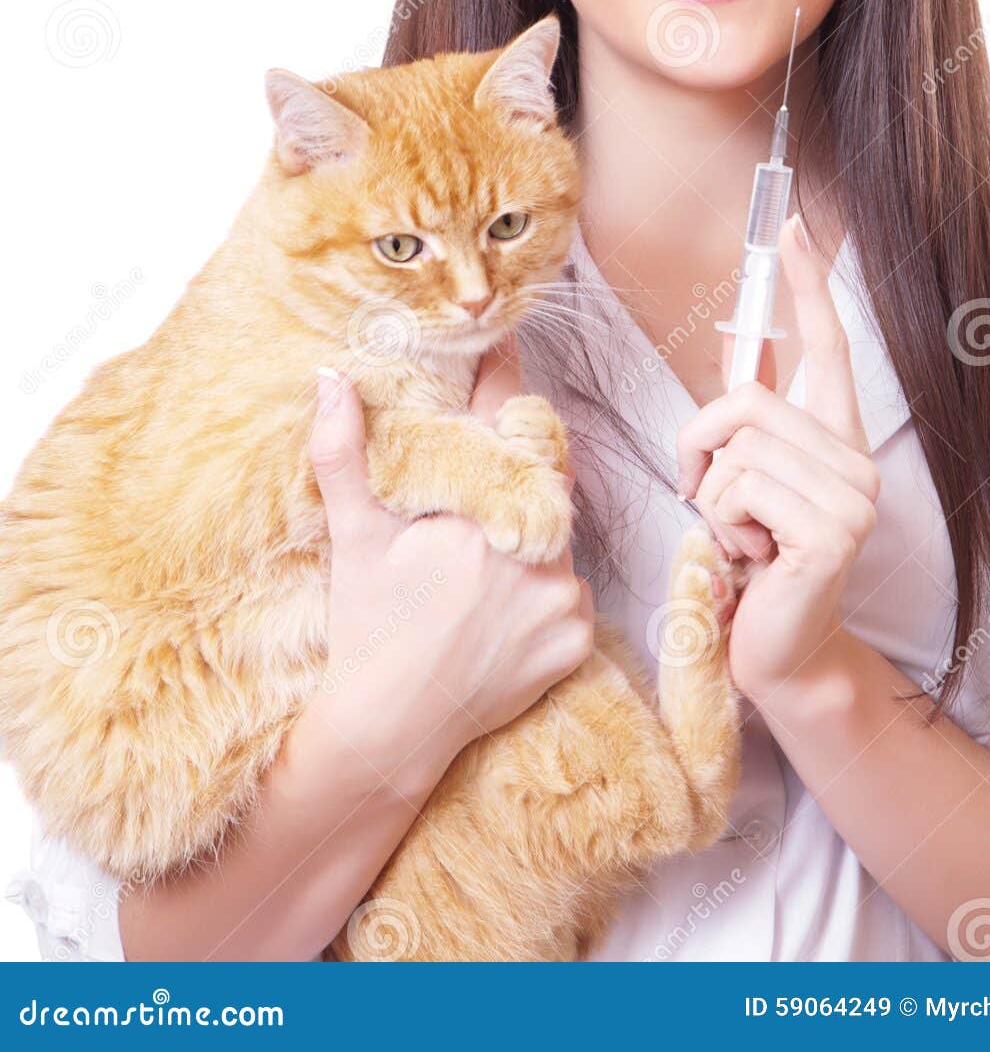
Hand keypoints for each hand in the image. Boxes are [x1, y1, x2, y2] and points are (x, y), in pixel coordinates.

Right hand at [306, 336, 593, 782]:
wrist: (391, 731)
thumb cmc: (367, 627)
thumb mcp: (353, 537)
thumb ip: (343, 453)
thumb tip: (330, 379)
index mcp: (480, 510)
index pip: (504, 415)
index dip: (499, 373)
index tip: (497, 342)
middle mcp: (532, 548)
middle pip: (542, 470)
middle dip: (515, 457)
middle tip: (480, 461)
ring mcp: (561, 595)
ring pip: (558, 528)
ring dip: (528, 523)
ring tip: (476, 550)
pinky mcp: (576, 636)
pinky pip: (570, 585)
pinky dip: (542, 582)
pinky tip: (498, 598)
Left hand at [675, 216, 879, 706]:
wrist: (780, 651)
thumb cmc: (756, 566)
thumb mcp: (742, 483)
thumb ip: (744, 420)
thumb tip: (735, 337)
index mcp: (834, 442)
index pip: (828, 349)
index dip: (808, 287)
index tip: (793, 227)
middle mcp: (854, 461)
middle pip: (745, 401)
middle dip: (700, 449)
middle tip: (708, 499)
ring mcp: (851, 496)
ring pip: (734, 447)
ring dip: (709, 497)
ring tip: (739, 537)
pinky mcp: (831, 529)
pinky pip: (737, 487)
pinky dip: (720, 523)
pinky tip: (751, 558)